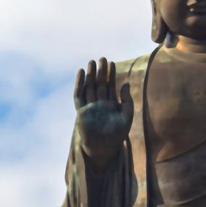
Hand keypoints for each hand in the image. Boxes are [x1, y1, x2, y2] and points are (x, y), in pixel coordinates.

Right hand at [74, 58, 133, 172]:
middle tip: (102, 58)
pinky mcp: (81, 111)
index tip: (112, 63)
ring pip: (89, 87)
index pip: (110, 86)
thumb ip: (127, 101)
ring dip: (90, 75)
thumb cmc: (117, 135)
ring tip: (91, 62)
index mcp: (110, 105)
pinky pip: (78, 95)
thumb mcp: (126, 117)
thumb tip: (125, 84)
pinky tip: (81, 73)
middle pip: (99, 84)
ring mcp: (89, 107)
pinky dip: (79, 84)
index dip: (110, 74)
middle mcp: (99, 104)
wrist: (104, 148)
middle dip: (100, 71)